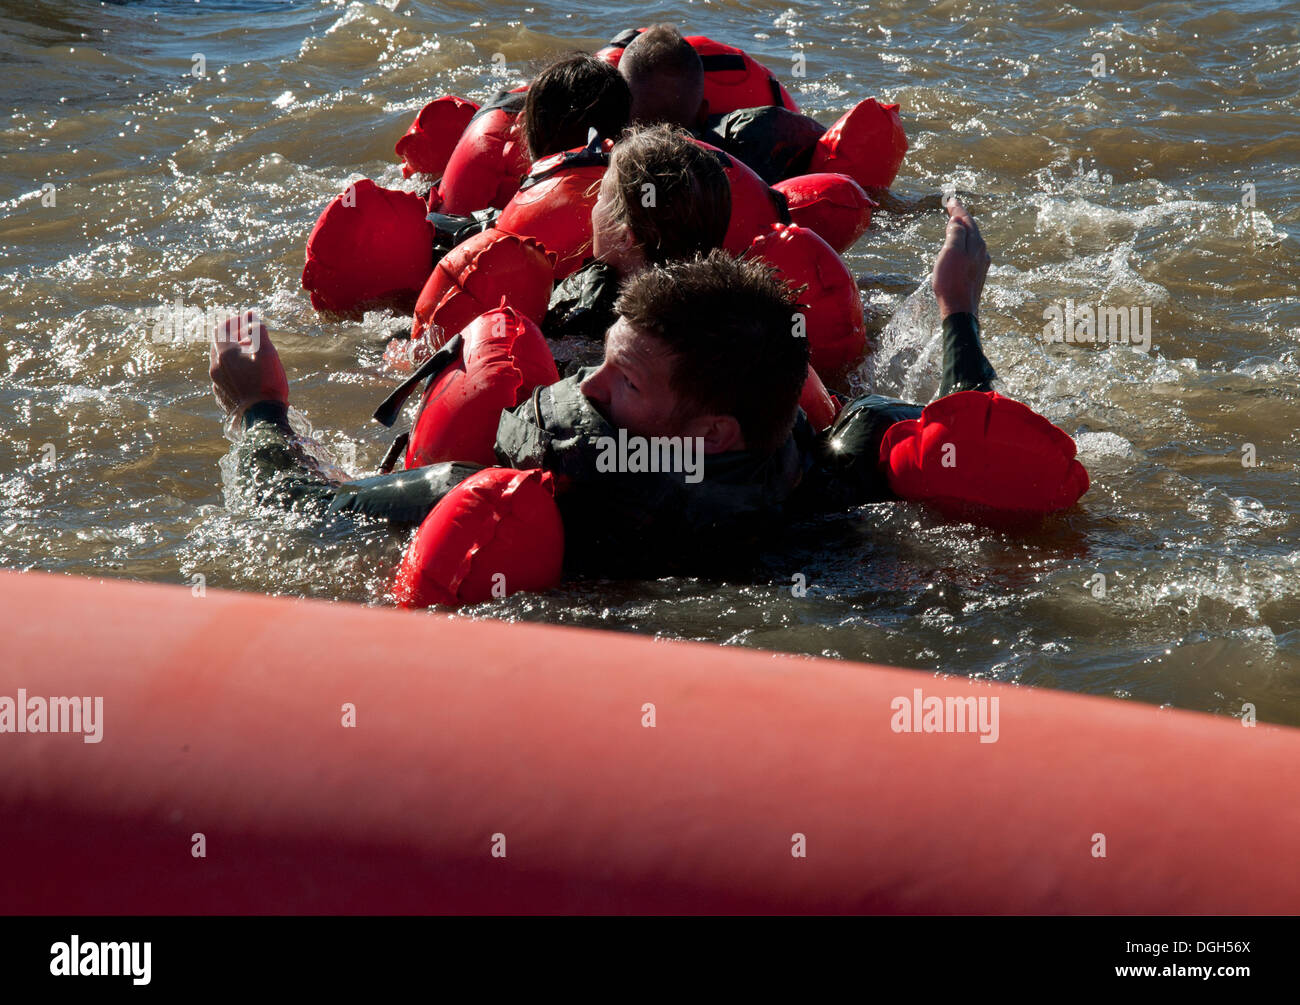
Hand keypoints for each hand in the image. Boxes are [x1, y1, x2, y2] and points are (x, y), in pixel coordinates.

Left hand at [209, 311, 288, 418]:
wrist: (263, 419)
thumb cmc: (267, 384)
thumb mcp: (268, 353)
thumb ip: (259, 332)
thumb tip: (252, 317)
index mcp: (224, 355)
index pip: (221, 329)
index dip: (233, 322)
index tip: (246, 321)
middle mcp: (215, 368)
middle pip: (218, 345)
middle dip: (233, 338)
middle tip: (250, 338)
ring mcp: (217, 384)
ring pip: (220, 362)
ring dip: (233, 356)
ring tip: (251, 358)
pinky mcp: (221, 397)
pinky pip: (223, 378)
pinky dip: (232, 371)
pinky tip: (247, 376)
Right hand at [932, 197, 989, 318]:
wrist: (959, 309)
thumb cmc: (952, 281)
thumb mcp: (951, 252)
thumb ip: (955, 234)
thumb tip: (957, 222)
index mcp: (975, 243)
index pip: (967, 220)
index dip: (958, 209)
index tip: (951, 200)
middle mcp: (982, 252)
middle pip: (972, 229)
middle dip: (962, 217)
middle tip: (952, 208)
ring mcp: (981, 264)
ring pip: (973, 240)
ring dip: (964, 230)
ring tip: (955, 225)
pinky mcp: (977, 274)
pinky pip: (971, 252)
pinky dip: (965, 243)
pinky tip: (961, 248)